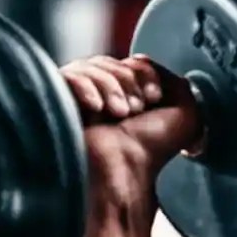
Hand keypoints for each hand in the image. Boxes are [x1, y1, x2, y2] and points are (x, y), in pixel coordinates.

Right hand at [60, 55, 200, 236]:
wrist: (123, 176)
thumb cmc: (152, 153)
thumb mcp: (184, 115)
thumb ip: (178, 83)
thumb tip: (148, 60)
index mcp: (123, 100)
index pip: (125, 63)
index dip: (142, 72)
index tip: (154, 98)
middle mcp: (95, 100)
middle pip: (107, 61)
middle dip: (128, 79)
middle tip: (137, 109)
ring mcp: (71, 103)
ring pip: (87, 66)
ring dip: (111, 85)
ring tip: (120, 113)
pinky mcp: (51, 106)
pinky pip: (63, 76)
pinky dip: (85, 86)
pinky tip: (97, 109)